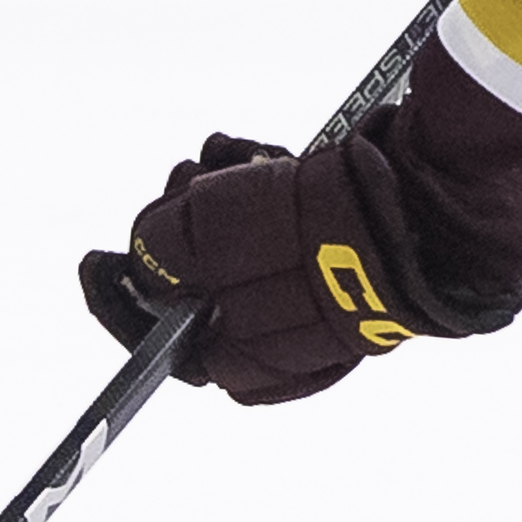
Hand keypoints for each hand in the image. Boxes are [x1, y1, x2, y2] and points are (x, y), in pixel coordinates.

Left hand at [75, 131, 514, 406]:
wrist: (427, 208)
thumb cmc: (312, 235)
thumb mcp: (201, 239)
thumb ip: (156, 251)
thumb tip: (144, 256)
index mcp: (243, 368)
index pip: (160, 343)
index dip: (120, 299)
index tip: (94, 260)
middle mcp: (282, 344)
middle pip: (198, 280)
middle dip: (179, 223)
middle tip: (182, 177)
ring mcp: (321, 301)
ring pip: (241, 242)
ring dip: (222, 190)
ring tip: (234, 154)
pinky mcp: (351, 256)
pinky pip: (289, 224)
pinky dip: (267, 187)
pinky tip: (266, 154)